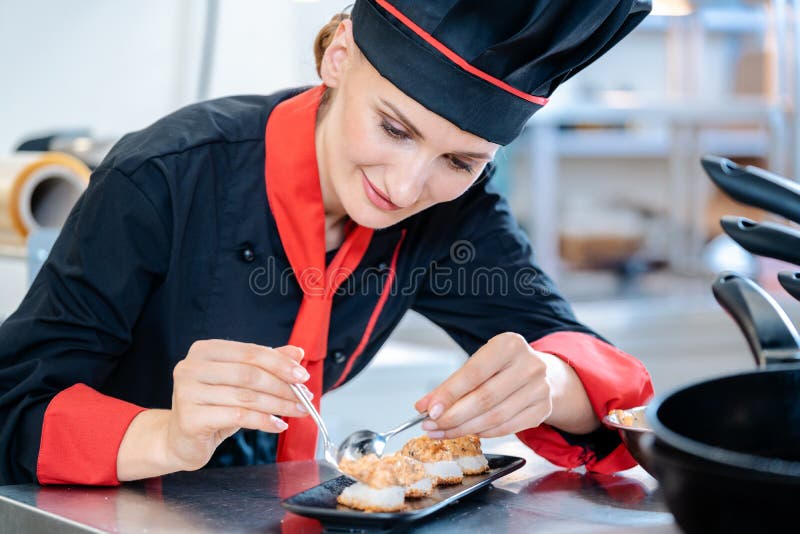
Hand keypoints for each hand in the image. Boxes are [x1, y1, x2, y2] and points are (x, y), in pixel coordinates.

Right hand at [166, 340, 310, 470]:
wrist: (182, 440)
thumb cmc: (214, 406)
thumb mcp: (241, 382)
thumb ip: (267, 365)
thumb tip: (297, 352)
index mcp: (205, 350)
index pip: (251, 352)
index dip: (280, 363)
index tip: (302, 376)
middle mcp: (191, 367)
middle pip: (250, 374)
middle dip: (282, 386)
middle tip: (304, 397)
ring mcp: (187, 392)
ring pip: (246, 396)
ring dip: (278, 405)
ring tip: (297, 411)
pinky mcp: (190, 418)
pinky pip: (238, 417)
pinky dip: (264, 421)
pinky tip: (278, 425)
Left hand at [415, 332, 597, 438]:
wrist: (540, 372)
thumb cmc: (502, 366)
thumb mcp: (479, 363)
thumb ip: (452, 384)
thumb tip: (425, 406)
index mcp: (510, 345)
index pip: (474, 373)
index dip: (449, 394)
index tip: (429, 409)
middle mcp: (529, 365)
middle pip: (484, 399)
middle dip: (452, 416)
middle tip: (430, 426)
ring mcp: (539, 389)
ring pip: (494, 417)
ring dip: (463, 429)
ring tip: (441, 432)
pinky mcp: (542, 410)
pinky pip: (506, 428)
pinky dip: (482, 433)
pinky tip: (467, 432)